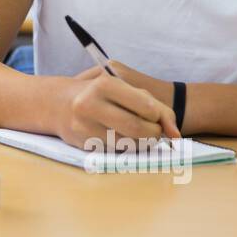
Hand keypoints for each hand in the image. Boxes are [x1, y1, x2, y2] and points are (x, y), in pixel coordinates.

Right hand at [51, 60, 180, 150]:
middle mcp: (90, 104)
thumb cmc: (103, 94)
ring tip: (140, 133)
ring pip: (127, 144)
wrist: (60, 103)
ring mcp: (84, 125)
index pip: (146, 107)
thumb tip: (176, 135)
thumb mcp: (127, 89)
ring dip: (142, 142)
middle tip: (154, 130)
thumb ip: (158, 107)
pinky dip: (126, 148)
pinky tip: (122, 137)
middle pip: (137, 128)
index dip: (156, 114)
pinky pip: (116, 152)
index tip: (154, 114)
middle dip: (153, 132)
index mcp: (104, 84)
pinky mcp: (83, 143)